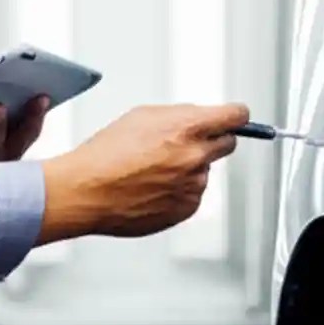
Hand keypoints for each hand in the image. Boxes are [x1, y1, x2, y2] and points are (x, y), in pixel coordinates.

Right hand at [36, 102, 249, 241]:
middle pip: (226, 144)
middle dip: (211, 141)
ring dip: (188, 169)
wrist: (87, 192)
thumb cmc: (106, 154)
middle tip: (184, 144)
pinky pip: (191, 195)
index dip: (235, 115)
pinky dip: (178, 191)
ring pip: (203, 171)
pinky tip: (152, 187)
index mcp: (188, 129)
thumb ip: (180, 115)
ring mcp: (193, 186)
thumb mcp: (142, 116)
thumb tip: (199, 117)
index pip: (235, 116)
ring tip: (152, 170)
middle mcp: (196, 158)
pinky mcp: (186, 209)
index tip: (236, 117)